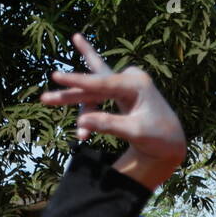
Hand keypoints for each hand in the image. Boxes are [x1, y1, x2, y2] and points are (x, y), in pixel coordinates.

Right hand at [43, 34, 186, 187]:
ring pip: (93, 93)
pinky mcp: (118, 92)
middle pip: (93, 85)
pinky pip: (96, 96)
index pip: (102, 82)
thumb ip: (109, 125)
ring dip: (83, 114)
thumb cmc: (158, 136)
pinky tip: (84, 136)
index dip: (77, 81)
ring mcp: (123, 83)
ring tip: (80, 139)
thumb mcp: (135, 133)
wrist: (171, 140)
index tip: (56, 77)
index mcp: (137, 84)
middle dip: (70, 96)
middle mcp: (130, 78)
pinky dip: (90, 116)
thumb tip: (82, 121)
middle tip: (44, 99)